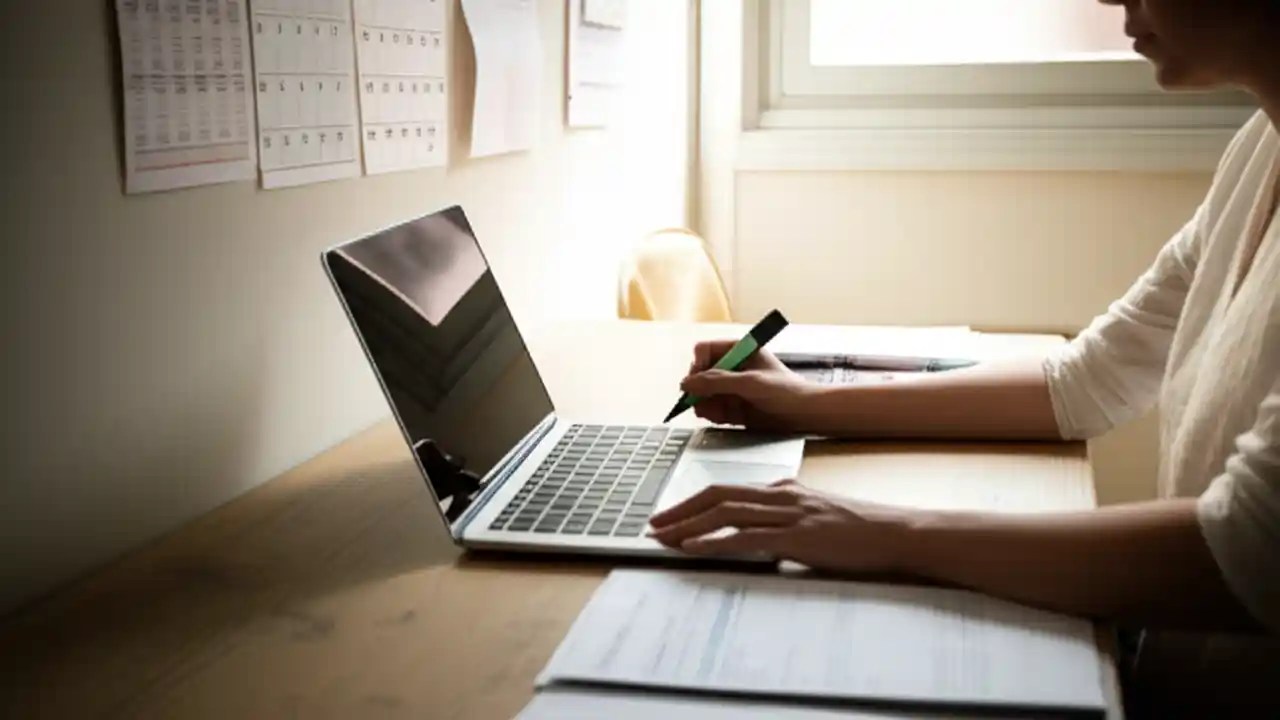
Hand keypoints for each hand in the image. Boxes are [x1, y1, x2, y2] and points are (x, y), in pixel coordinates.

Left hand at [648, 479, 916, 574]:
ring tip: (663, 537)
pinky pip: (746, 537)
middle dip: (681, 510)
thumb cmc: (859, 529)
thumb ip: (786, 515)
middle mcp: (781, 495)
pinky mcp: (798, 537)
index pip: (728, 490)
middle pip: (718, 495)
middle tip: (654, 524)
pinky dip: (714, 541)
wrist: (894, 533)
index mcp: (783, 488)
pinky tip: (693, 547)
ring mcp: (789, 514)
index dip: (694, 502)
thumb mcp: (816, 513)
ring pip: (726, 513)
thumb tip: (758, 528)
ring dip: (688, 525)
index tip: (670, 516)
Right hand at [683, 340, 816, 430]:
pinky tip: (721, 418)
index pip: (704, 351)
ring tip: (713, 412)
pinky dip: (713, 414)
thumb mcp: (749, 383)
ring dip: (704, 404)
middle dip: (699, 389)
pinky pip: (713, 409)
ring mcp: (733, 388)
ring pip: (704, 394)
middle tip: (701, 402)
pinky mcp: (735, 407)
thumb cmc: (785, 391)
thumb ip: (717, 382)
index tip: (698, 382)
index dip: (698, 365)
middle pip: (700, 374)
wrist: (806, 414)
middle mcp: (733, 367)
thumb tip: (686, 383)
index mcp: (739, 350)